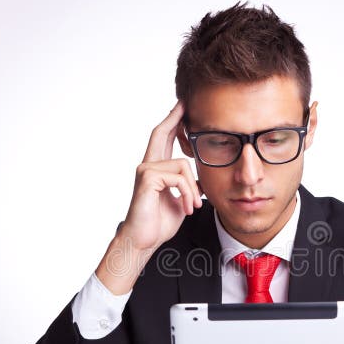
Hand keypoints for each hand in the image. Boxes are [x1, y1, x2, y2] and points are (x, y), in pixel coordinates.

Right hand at [119, 100, 202, 251]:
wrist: (144, 241)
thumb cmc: (159, 223)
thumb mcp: (180, 201)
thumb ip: (187, 186)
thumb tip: (200, 179)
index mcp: (155, 169)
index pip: (163, 138)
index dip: (172, 121)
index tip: (182, 107)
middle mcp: (147, 165)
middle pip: (160, 132)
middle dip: (174, 116)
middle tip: (185, 103)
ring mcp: (145, 170)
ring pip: (183, 165)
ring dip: (194, 190)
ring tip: (193, 207)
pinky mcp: (147, 179)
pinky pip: (179, 177)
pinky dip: (188, 193)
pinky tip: (186, 208)